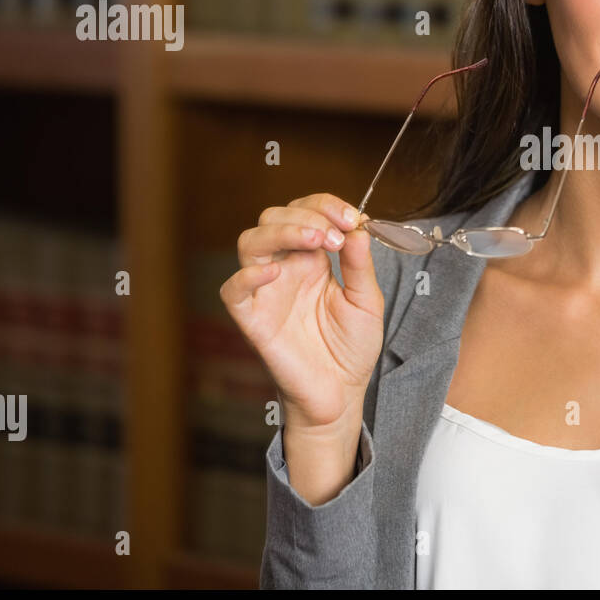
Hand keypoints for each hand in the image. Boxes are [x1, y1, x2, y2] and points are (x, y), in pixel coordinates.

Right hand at [220, 193, 383, 432]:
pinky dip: (246, 276)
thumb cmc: (351, 348)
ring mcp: (266, 291)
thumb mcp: (366, 301)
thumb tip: (357, 228)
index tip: (352, 218)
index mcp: (312, 260)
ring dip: (282, 232)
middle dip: (307, 216)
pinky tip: (273, 271)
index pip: (306, 213)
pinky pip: (232, 291)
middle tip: (335, 235)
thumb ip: (360, 265)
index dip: (325, 206)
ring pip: (251, 243)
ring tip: (317, 242)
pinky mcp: (252, 319)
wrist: (340, 393)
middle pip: (274, 218)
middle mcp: (285, 268)